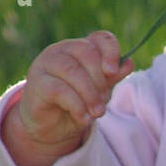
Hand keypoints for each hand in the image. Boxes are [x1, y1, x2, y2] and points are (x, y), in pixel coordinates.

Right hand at [16, 31, 134, 147]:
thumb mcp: (100, 91)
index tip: (113, 72)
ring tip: (97, 112)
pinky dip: (77, 106)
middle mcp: (61, 51)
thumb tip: (129, 63)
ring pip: (72, 70)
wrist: (51, 127)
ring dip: (90, 94)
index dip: (110, 51)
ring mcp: (46, 65)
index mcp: (80, 48)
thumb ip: (112, 77)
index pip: (100, 38)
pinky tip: (84, 118)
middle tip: (104, 101)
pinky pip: (59, 90)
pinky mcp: (36, 84)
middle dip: (100, 80)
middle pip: (86, 52)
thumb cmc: (77, 103)